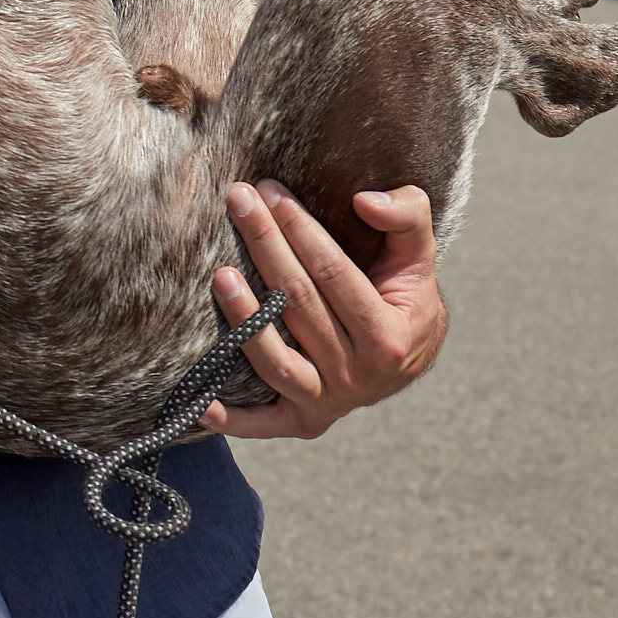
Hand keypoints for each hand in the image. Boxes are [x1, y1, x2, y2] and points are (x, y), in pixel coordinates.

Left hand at [199, 180, 445, 439]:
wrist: (410, 357)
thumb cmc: (406, 295)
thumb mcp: (419, 255)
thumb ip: (407, 217)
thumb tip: (365, 200)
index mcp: (389, 336)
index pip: (333, 274)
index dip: (301, 230)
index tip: (271, 192)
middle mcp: (358, 376)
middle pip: (298, 305)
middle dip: (266, 247)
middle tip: (238, 201)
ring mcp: (329, 403)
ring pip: (275, 362)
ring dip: (244, 319)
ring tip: (220, 275)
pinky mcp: (303, 421)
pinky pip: (262, 424)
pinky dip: (232, 420)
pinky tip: (198, 402)